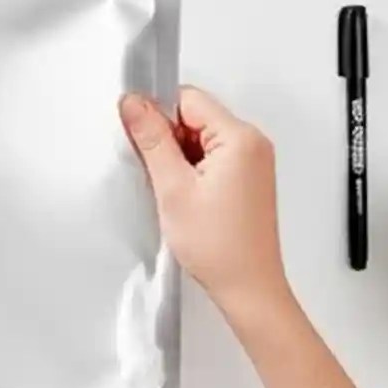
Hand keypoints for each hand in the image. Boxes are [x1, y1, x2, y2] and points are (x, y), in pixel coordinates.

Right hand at [119, 86, 289, 318]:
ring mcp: (253, 162)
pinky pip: (212, 158)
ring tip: (175, 193)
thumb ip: (151, 140)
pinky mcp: (248, 179)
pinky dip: (192, 172)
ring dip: (179, 159)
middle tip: (159, 175)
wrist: (248, 288)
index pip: (189, 99)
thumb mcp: (173, 187)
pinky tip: (185, 198)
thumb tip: (134, 104)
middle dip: (168, 140)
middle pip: (195, 117)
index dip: (159, 114)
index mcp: (240, 138)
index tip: (140, 135)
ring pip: (201, 139)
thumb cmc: (221, 247)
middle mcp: (253, 144)